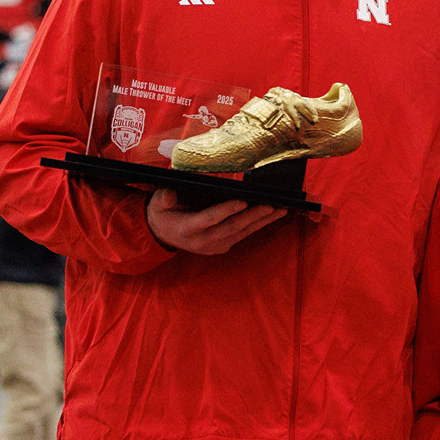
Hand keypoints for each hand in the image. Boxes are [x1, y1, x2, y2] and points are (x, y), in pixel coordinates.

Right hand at [144, 188, 284, 254]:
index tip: (242, 201)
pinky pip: (244, 234)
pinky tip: (273, 215)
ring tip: (281, 209)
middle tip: (271, 205)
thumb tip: (169, 193)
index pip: (209, 219)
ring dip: (263, 221)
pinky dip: (259, 224)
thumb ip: (163, 199)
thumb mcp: (158, 205)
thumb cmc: (163, 213)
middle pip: (232, 227)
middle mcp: (204, 240)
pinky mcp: (224, 246)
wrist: (163, 235)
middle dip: (253, 216)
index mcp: (188, 229)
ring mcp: (215, 246)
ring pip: (242, 232)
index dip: (226, 210)